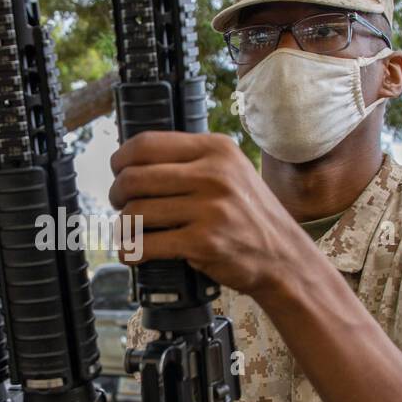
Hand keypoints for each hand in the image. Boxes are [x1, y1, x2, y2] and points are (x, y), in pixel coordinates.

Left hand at [109, 131, 309, 300]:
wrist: (283, 257)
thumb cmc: (249, 215)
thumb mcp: (230, 172)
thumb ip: (192, 161)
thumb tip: (133, 159)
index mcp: (216, 149)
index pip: (146, 144)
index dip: (120, 160)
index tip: (118, 172)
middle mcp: (213, 174)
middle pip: (134, 178)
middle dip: (117, 195)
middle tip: (121, 205)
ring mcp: (209, 209)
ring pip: (135, 212)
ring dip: (123, 226)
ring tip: (129, 231)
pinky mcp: (204, 242)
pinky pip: (147, 244)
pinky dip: (131, 251)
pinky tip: (133, 253)